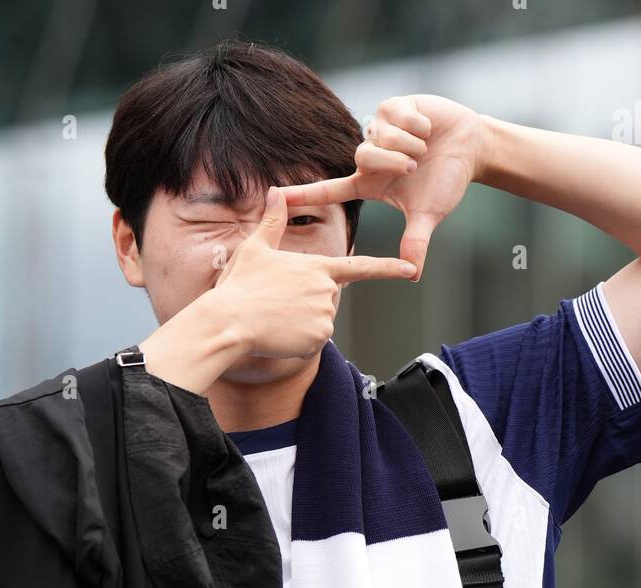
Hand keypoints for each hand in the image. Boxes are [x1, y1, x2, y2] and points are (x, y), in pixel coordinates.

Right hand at [138, 188, 416, 392]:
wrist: (229, 321)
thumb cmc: (240, 285)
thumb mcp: (255, 248)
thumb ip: (273, 222)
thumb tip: (276, 190)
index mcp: (317, 266)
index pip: (360, 267)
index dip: (387, 268)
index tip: (410, 269)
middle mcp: (327, 290)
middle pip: (326, 301)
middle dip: (305, 305)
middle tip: (276, 304)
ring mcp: (325, 314)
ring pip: (319, 324)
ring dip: (300, 325)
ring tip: (275, 318)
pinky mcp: (319, 338)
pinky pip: (312, 343)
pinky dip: (297, 343)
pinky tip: (279, 335)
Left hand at [279, 96, 486, 279]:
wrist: (470, 147)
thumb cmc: (446, 181)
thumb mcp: (428, 214)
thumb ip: (415, 241)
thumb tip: (413, 274)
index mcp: (370, 182)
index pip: (330, 190)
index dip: (304, 195)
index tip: (276, 198)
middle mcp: (369, 155)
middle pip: (362, 157)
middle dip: (394, 162)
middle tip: (415, 164)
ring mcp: (379, 129)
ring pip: (381, 136)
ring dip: (409, 144)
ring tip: (425, 146)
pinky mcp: (393, 106)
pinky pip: (397, 116)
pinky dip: (418, 125)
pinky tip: (428, 128)